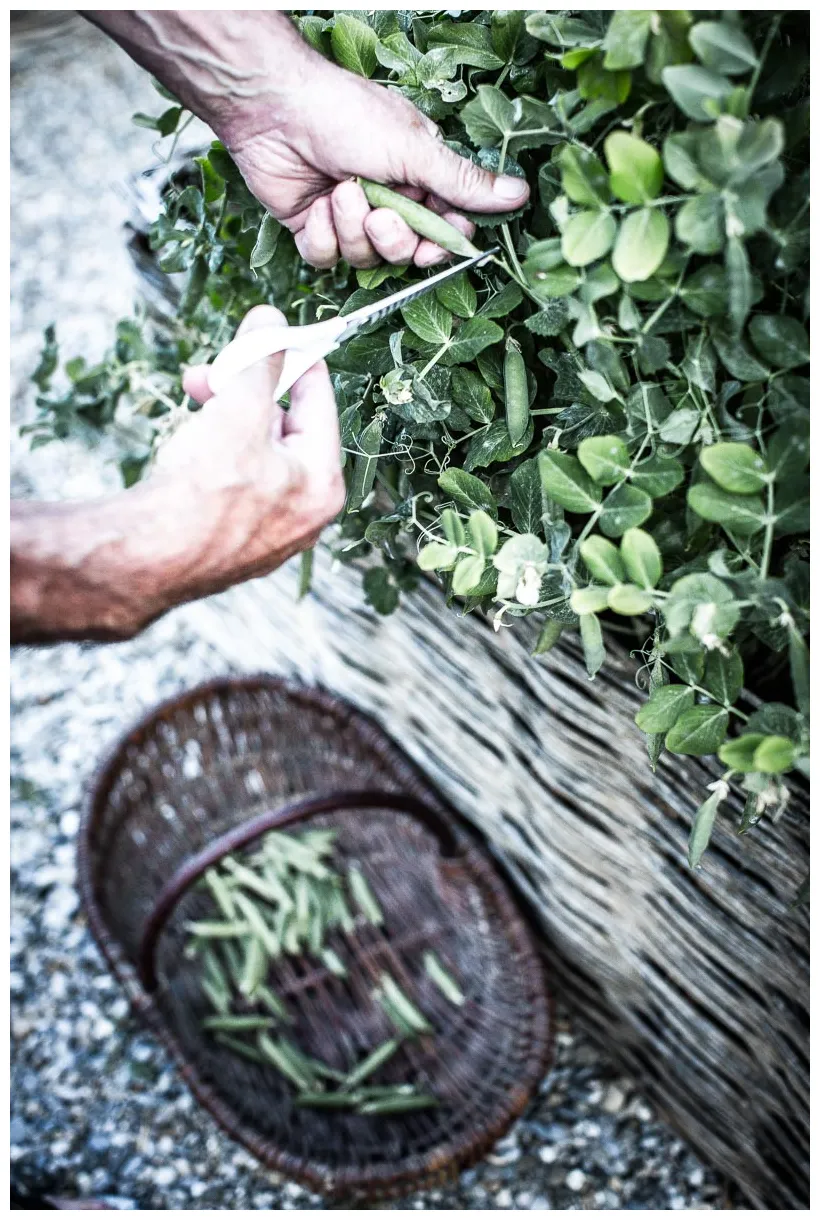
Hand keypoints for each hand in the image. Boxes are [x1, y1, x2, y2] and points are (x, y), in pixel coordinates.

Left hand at [86, 10, 528, 270]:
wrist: (273, 108)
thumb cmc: (345, 114)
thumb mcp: (414, 150)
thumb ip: (463, 182)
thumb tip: (520, 194)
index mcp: (418, 177)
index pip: (445, 229)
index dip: (442, 244)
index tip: (439, 242)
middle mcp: (388, 199)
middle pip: (406, 252)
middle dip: (394, 239)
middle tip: (382, 214)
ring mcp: (351, 216)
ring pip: (366, 258)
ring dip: (354, 228)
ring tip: (341, 190)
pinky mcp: (314, 229)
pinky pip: (329, 259)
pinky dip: (324, 237)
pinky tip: (317, 205)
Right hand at [157, 304, 344, 596]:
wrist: (149, 559)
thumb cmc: (203, 492)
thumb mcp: (239, 410)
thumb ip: (259, 362)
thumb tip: (272, 321)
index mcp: (322, 484)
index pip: (318, 404)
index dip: (293, 362)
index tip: (272, 336)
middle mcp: (304, 514)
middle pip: (284, 428)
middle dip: (244, 391)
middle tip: (210, 372)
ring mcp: (270, 533)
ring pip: (255, 454)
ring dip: (224, 418)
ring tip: (192, 399)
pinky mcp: (235, 542)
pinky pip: (236, 484)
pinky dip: (215, 456)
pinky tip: (187, 447)